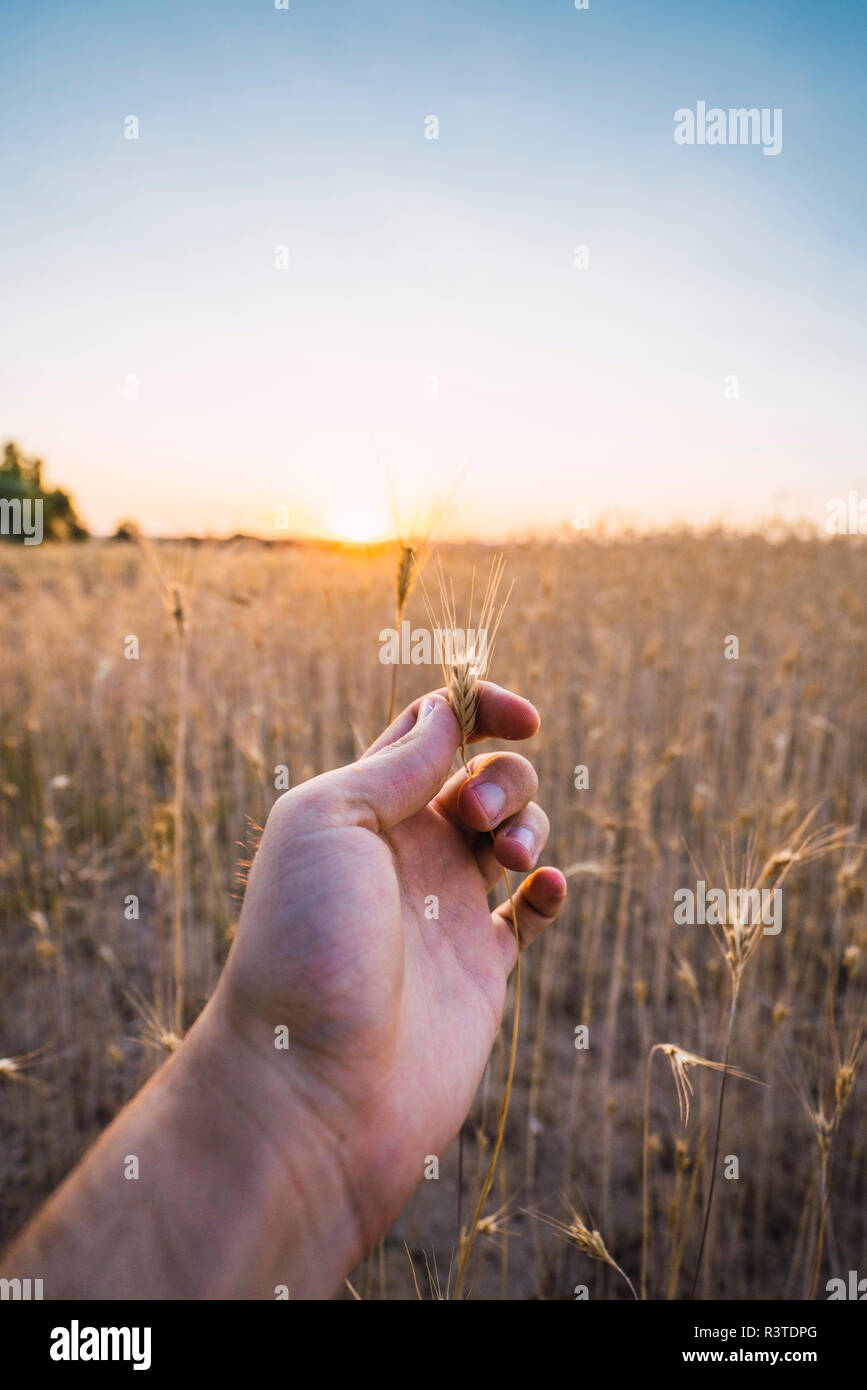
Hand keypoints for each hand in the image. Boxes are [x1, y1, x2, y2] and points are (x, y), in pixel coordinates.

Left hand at [212, 683, 567, 1263]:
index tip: (524, 717)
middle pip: (482, 777)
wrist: (312, 1088)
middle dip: (505, 775)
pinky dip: (550, 889)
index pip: (429, 731)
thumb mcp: (330, 822)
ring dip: (532, 824)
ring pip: (514, 835)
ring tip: (513, 859)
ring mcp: (445, 913)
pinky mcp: (481, 971)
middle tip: (475, 815)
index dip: (480, 709)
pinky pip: (532, 914)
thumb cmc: (307, 945)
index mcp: (363, 810)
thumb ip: (394, 765)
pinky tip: (542, 892)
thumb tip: (443, 715)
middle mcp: (405, 856)